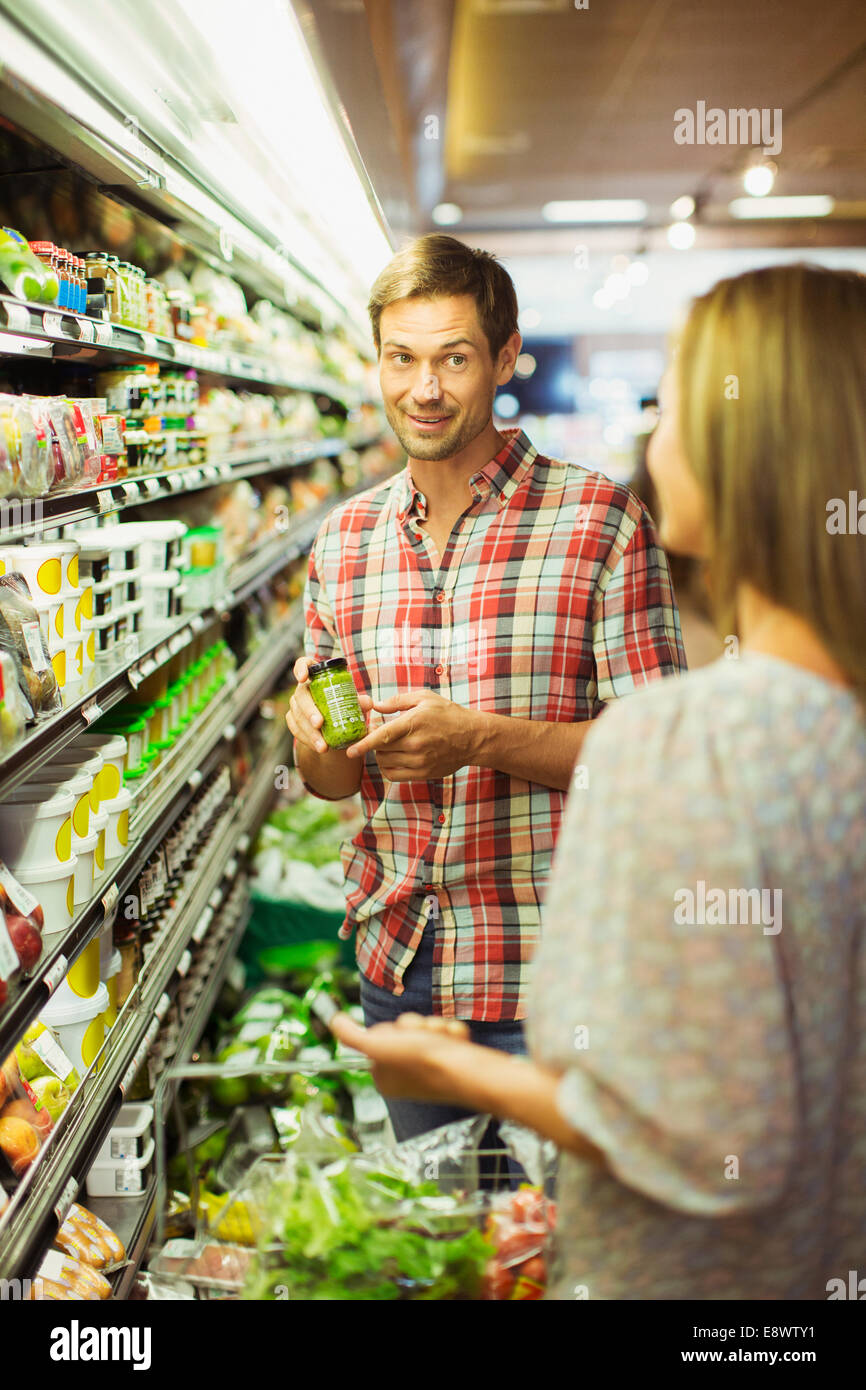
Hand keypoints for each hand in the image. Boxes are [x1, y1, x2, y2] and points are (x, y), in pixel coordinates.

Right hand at [286, 656, 374, 754]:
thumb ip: (360, 702)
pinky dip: (307, 739)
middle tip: (319, 723)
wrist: (337, 729)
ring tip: (323, 746)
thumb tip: (367, 703)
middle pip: (301, 695)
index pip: (304, 664)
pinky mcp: (293, 720)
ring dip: (309, 732)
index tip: (303, 678)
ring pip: (297, 716)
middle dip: (309, 710)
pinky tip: (317, 747)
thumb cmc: (345, 708)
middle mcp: (303, 689)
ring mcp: (296, 704)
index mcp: (317, 677)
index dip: (301, 668)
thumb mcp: (354, 705)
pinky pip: (296, 729)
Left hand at [330, 1011, 474, 1100]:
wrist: (467, 1071)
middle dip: (414, 1026)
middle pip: (402, 1030)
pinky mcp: (452, 1061)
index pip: (379, 1037)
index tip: (398, 1038)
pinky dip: (450, 1033)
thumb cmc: (421, 1062)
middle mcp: (406, 1077)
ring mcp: (431, 1069)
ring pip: (424, 1028)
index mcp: (385, 1079)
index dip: (389, 1032)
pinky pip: (445, 1033)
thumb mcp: (378, 1046)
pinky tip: (454, 1041)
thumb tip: (334, 1021)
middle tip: (421, 1035)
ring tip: (441, 1038)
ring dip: (433, 1026)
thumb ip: (352, 1035)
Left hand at [344, 690, 480, 780]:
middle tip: (377, 733)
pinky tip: (392, 758)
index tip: (350, 751)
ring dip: (380, 754)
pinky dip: (387, 767)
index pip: (383, 736)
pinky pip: (394, 775)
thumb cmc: (448, 714)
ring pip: (385, 762)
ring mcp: (420, 761)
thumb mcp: (424, 698)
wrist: (472, 738)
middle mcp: (416, 745)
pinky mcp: (423, 773)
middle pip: (380, 749)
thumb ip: (397, 701)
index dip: (363, 744)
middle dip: (373, 742)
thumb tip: (376, 706)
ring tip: (390, 744)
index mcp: (414, 723)